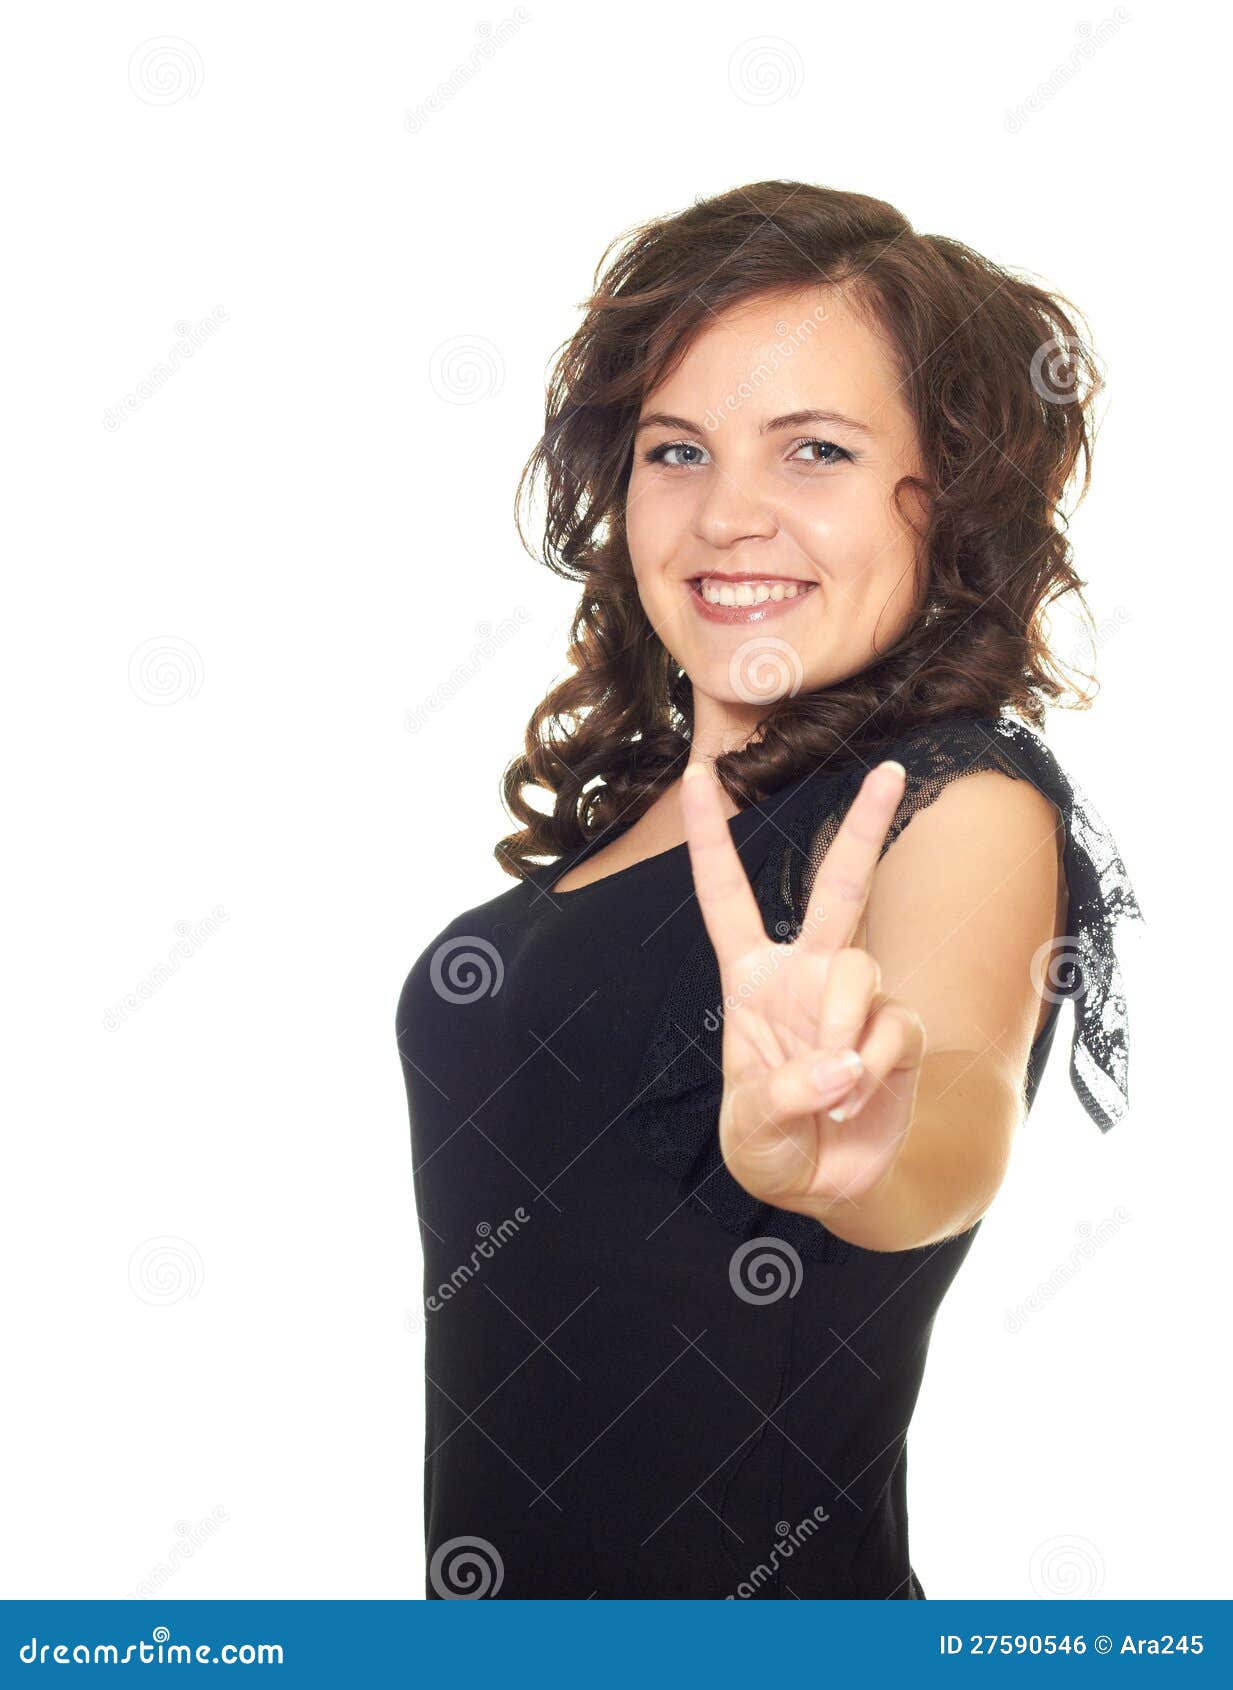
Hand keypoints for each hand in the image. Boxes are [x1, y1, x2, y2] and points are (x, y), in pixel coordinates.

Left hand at [680, 756, 926, 1214]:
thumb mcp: (750, 1132)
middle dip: (866, 827)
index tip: (700, 774)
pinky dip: (871, 1070)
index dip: (712, 837)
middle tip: (890, 771)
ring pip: (861, 972)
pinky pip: (894, 1029)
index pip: (726, 895)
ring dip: (842, 1033)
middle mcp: (808, 974)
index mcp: (751, 978)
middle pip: (839, 887)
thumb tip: (841, 1063)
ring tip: (830, 1093)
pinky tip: (852, 1105)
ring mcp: (857, 1000)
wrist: (828, 1189)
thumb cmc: (771, 1147)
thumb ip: (782, 1097)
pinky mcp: (900, 1033)